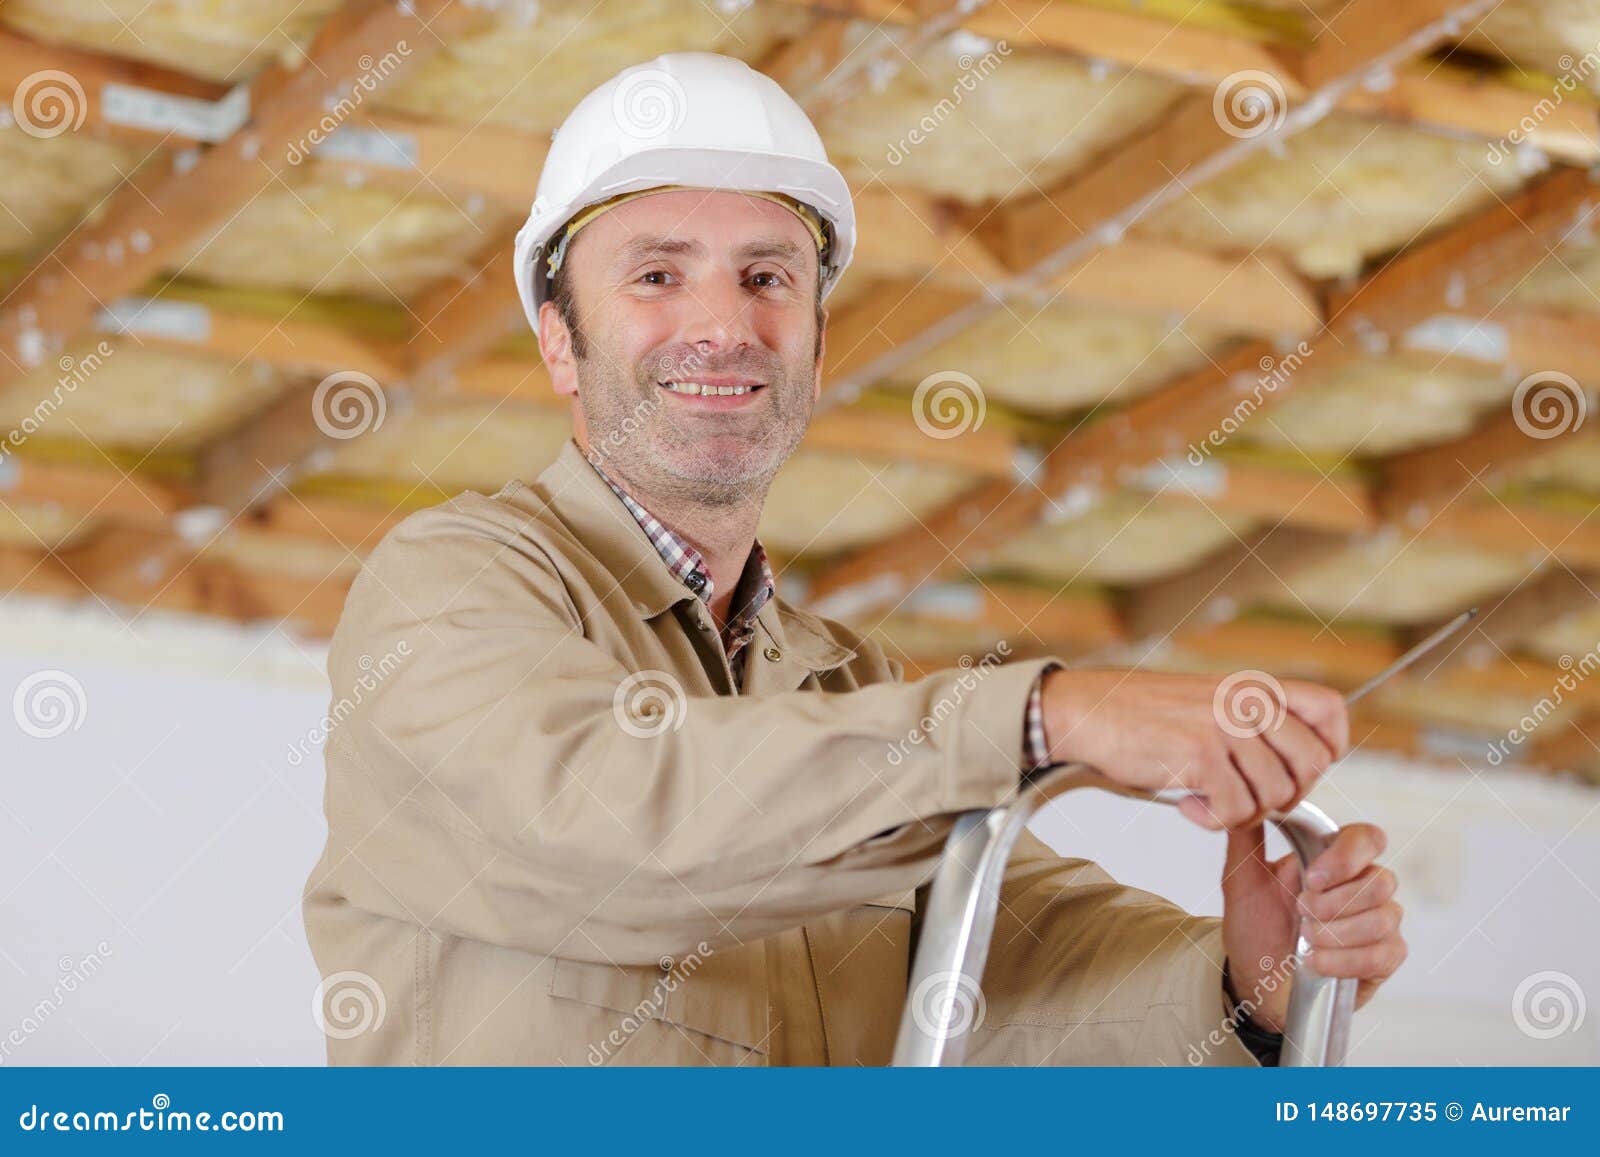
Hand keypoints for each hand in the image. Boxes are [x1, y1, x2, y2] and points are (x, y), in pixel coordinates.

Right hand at [1040, 668, 1348, 830]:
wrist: (1088, 711)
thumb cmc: (1143, 715)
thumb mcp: (1211, 701)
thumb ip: (1254, 723)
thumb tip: (1296, 770)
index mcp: (1254, 685)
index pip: (1329, 710)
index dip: (1329, 747)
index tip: (1302, 769)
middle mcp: (1246, 700)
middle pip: (1311, 764)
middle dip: (1285, 794)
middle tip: (1247, 796)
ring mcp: (1225, 726)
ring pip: (1275, 794)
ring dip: (1243, 810)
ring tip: (1209, 799)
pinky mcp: (1200, 754)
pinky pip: (1235, 810)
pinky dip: (1213, 819)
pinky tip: (1190, 806)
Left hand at [1221, 821, 1405, 1031]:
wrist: (1254, 978)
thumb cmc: (1253, 925)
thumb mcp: (1240, 879)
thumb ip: (1245, 838)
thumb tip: (1249, 802)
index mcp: (1333, 859)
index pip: (1367, 839)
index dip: (1347, 856)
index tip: (1311, 878)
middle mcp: (1363, 886)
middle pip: (1381, 881)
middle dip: (1335, 903)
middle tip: (1300, 913)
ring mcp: (1379, 922)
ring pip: (1385, 918)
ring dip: (1337, 933)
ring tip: (1304, 940)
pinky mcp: (1384, 958)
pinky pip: (1384, 954)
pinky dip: (1344, 960)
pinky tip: (1316, 962)